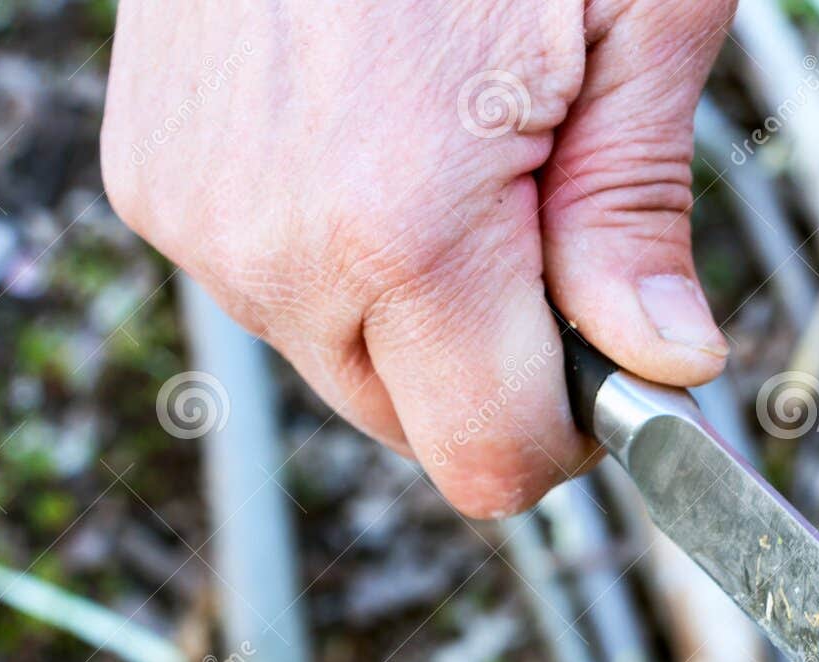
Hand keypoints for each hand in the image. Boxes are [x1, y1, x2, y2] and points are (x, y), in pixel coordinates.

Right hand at [102, 0, 732, 517]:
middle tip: (535, 217)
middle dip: (495, 364)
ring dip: (412, 306)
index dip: (571, 432)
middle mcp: (272, 243)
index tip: (612, 365)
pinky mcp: (152, 174)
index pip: (491, 460)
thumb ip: (635, 212)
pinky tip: (366, 132)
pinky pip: (272, 282)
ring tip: (443, 147)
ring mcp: (194, 210)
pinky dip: (334, 248)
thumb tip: (666, 364)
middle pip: (415, 428)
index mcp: (401, 226)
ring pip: (341, 359)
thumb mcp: (632, 16)